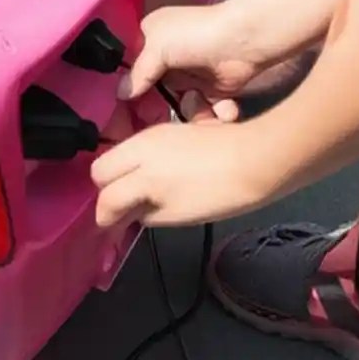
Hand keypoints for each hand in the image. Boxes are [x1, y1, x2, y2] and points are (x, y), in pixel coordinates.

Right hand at [91, 121, 272, 227]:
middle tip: (123, 208)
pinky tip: (154, 176)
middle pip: (100, 170)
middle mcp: (139, 149)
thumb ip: (143, 215)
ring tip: (138, 193)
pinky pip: (135, 147)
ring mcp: (151, 135)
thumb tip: (126, 215)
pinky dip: (135, 163)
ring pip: (116, 154)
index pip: (107, 199)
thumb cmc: (222, 194)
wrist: (258, 158)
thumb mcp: (178, 215)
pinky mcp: (165, 128)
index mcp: (143, 175)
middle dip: (105, 191)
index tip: (111, 231)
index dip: (105, 219)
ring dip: (119, 175)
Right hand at [119, 4, 272, 119]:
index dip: (128, 88)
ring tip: (203, 107)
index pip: (131, 68)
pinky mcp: (212, 90)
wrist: (246, 39)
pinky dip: (215, 113)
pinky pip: (204, 110)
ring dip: (193, 111)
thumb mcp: (157, 48)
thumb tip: (120, 95)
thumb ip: (136, 74)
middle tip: (157, 121)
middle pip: (153, 91)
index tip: (124, 109)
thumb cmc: (196, 36)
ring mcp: (190, 74)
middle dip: (159, 108)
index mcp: (151, 38)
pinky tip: (223, 110)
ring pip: (179, 104)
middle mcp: (168, 57)